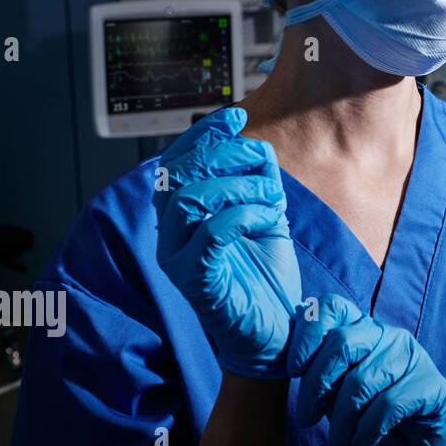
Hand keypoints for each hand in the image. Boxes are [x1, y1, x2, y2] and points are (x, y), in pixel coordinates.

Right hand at [153, 106, 302, 378]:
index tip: (236, 115)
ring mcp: (178, 258)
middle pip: (178, 173)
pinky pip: (210, 234)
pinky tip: (268, 220)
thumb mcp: (265, 215)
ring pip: (189, 198)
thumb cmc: (264, 275)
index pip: (176, 162)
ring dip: (239, 186)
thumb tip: (256, 145)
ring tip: (270, 197)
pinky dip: (244, 216)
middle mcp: (171, 235)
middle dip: (223, 154)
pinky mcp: (196, 281)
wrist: (273, 331)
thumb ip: (257, 180)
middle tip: (259, 160)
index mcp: (183, 216)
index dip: (202, 134)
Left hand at [288, 294, 445, 445]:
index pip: (332, 307)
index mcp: (363, 329)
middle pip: (342, 342)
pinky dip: (367, 431)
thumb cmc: (369, 418)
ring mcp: (413, 357)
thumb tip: (291, 361)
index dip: (308, 334)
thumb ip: (320, 374)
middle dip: (316, 386)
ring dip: (340, 424)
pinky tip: (363, 443)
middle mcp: (389, 334)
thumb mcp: (336, 394)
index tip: (294, 370)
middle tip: (306, 420)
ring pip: (361, 382)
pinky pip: (388, 405)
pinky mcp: (432, 384)